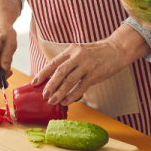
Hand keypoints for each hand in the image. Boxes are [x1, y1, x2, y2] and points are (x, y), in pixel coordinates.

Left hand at [31, 26, 147, 106]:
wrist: (116, 49)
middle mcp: (77, 56)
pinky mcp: (95, 74)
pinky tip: (66, 101)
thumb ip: (69, 62)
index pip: (53, 62)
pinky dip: (72, 95)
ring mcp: (86, 65)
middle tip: (43, 95)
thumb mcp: (80, 52)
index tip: (34, 82)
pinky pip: (81, 86)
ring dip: (59, 92)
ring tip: (52, 101)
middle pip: (59, 71)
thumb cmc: (96, 53)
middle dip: (50, 84)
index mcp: (71, 50)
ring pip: (69, 80)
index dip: (43, 73)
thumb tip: (54, 77)